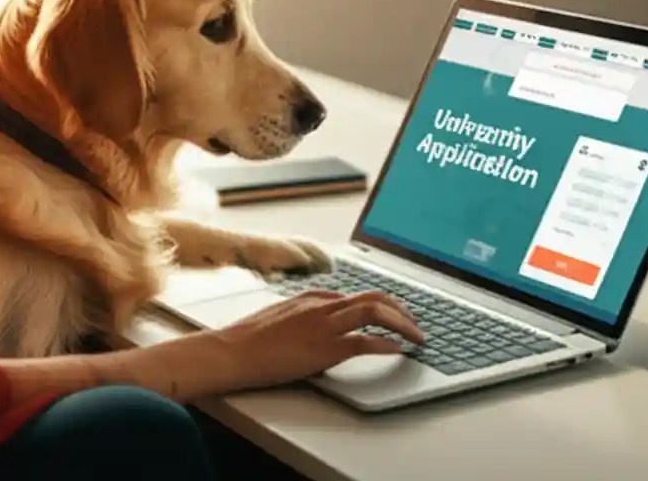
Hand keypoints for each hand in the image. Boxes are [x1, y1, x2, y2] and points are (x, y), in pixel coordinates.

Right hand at [210, 290, 424, 390]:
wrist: (230, 352)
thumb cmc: (247, 341)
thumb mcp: (279, 321)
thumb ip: (303, 322)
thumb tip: (318, 339)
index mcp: (311, 297)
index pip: (356, 296)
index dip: (382, 306)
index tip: (395, 315)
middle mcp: (322, 305)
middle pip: (374, 297)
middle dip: (401, 310)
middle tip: (415, 325)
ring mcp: (324, 324)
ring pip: (376, 312)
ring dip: (403, 324)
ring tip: (417, 337)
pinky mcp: (324, 347)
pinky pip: (365, 341)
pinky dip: (387, 344)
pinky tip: (398, 350)